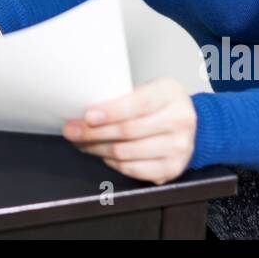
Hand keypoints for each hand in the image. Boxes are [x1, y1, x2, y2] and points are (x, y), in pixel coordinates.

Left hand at [63, 77, 196, 184]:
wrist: (186, 121)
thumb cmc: (159, 103)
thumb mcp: (147, 88)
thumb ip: (123, 97)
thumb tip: (83, 112)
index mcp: (170, 94)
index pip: (138, 103)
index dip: (110, 111)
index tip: (87, 116)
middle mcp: (180, 121)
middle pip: (128, 131)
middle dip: (93, 132)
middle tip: (72, 130)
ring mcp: (179, 148)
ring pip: (126, 153)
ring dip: (97, 149)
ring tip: (82, 142)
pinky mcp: (172, 169)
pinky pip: (132, 169)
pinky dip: (112, 163)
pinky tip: (101, 154)